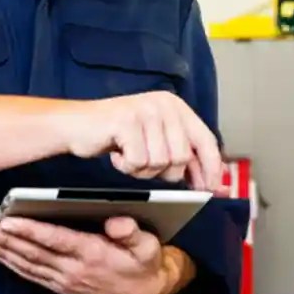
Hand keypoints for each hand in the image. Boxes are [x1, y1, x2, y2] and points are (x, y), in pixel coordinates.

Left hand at [0, 216, 194, 293]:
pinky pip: (31, 274)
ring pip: (27, 264)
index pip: (55, 240)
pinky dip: (11, 264)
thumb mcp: (148, 245)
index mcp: (93, 253)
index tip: (7, 220)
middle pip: (33, 253)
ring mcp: (65, 280)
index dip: (29, 230)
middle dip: (6, 239)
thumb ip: (131, 232)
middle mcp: (74, 269)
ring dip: (2, 251)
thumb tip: (116, 221)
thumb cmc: (145, 263)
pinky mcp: (61, 286)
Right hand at [64, 90, 222, 191]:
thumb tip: (216, 185)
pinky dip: (125, 166)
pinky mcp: (127, 122)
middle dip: (163, 170)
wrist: (76, 125)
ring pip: (160, 162)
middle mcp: (165, 104)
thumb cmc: (119, 137)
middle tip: (143, 161)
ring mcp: (146, 111)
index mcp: (176, 106)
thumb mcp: (157, 140)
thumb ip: (184, 157)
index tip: (212, 189)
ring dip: (142, 169)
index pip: (206, 140)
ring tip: (128, 154)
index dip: (211, 168)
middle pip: (181, 158)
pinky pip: (138, 162)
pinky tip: (117, 153)